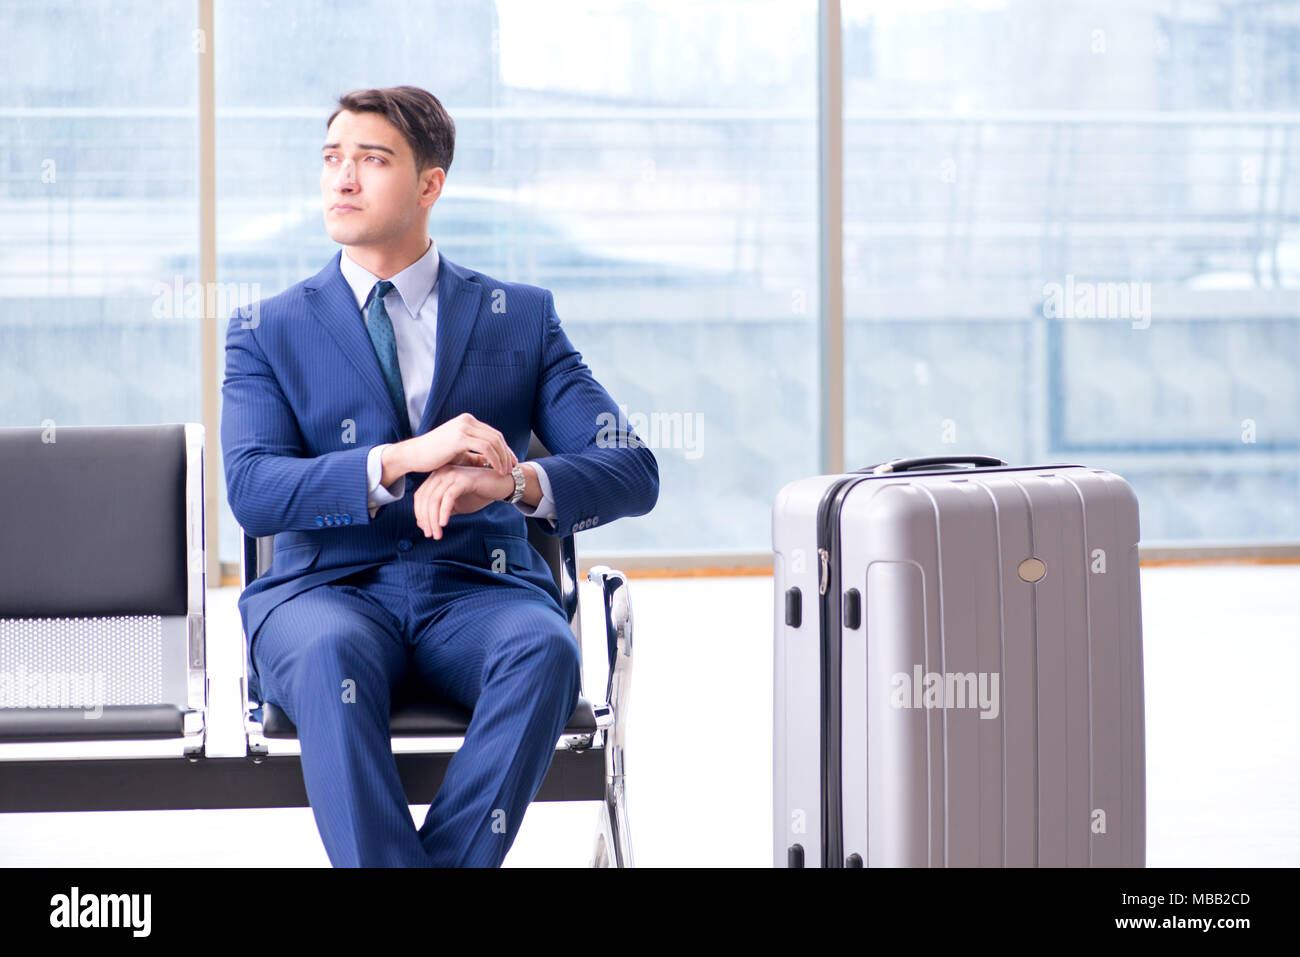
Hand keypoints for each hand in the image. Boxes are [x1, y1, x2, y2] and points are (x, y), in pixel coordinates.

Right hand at [399, 412, 517, 476]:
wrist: (414, 456)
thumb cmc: (434, 456)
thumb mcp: (458, 453)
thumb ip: (474, 455)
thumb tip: (490, 463)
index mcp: (467, 421)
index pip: (493, 433)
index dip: (505, 448)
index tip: (512, 462)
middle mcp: (467, 421)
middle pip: (496, 436)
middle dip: (507, 453)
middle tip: (513, 467)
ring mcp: (463, 427)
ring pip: (494, 442)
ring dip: (503, 458)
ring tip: (505, 472)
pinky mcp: (460, 438)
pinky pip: (485, 448)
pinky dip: (494, 459)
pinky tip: (496, 469)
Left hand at [413, 463, 514, 539]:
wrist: (502, 485)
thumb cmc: (479, 494)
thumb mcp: (457, 504)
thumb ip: (441, 511)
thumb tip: (424, 524)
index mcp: (438, 477)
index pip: (420, 496)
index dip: (420, 514)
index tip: (425, 530)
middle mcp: (442, 473)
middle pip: (425, 498)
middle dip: (426, 519)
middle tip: (430, 535)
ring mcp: (452, 474)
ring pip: (434, 499)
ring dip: (433, 519)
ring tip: (437, 534)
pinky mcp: (463, 480)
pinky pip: (448, 497)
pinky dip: (444, 512)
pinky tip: (444, 524)